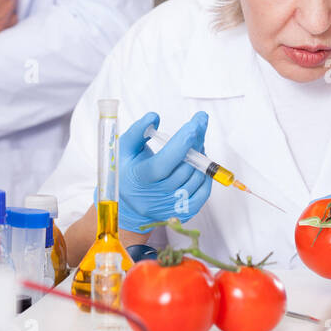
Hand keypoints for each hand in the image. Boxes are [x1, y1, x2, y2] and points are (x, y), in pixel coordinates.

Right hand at [117, 111, 211, 232]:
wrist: (130, 205)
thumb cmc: (127, 171)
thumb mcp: (124, 149)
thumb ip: (138, 131)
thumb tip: (154, 116)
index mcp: (138, 179)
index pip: (163, 162)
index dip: (181, 144)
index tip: (194, 125)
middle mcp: (154, 196)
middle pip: (184, 168)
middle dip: (195, 143)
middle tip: (197, 126)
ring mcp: (169, 207)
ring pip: (195, 178)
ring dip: (201, 157)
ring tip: (195, 145)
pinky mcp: (182, 213)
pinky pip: (203, 192)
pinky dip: (205, 175)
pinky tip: (199, 163)